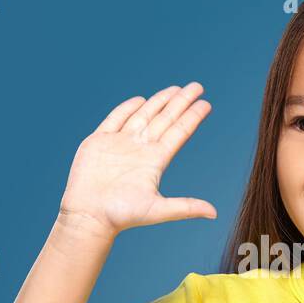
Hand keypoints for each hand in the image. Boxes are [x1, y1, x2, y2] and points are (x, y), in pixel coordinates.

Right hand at [58, 82, 215, 238]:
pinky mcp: (99, 141)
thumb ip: (185, 207)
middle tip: (197, 86)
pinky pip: (115, 119)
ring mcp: (120, 143)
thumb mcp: (158, 210)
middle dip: (180, 102)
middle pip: (165, 119)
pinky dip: (127, 108)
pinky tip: (140, 100)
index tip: (206, 104)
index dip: (192, 117)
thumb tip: (214, 213)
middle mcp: (140, 149)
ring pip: (143, 115)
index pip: (178, 133)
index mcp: (155, 161)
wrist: (89, 216)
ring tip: (175, 89)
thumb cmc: (122, 216)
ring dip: (159, 101)